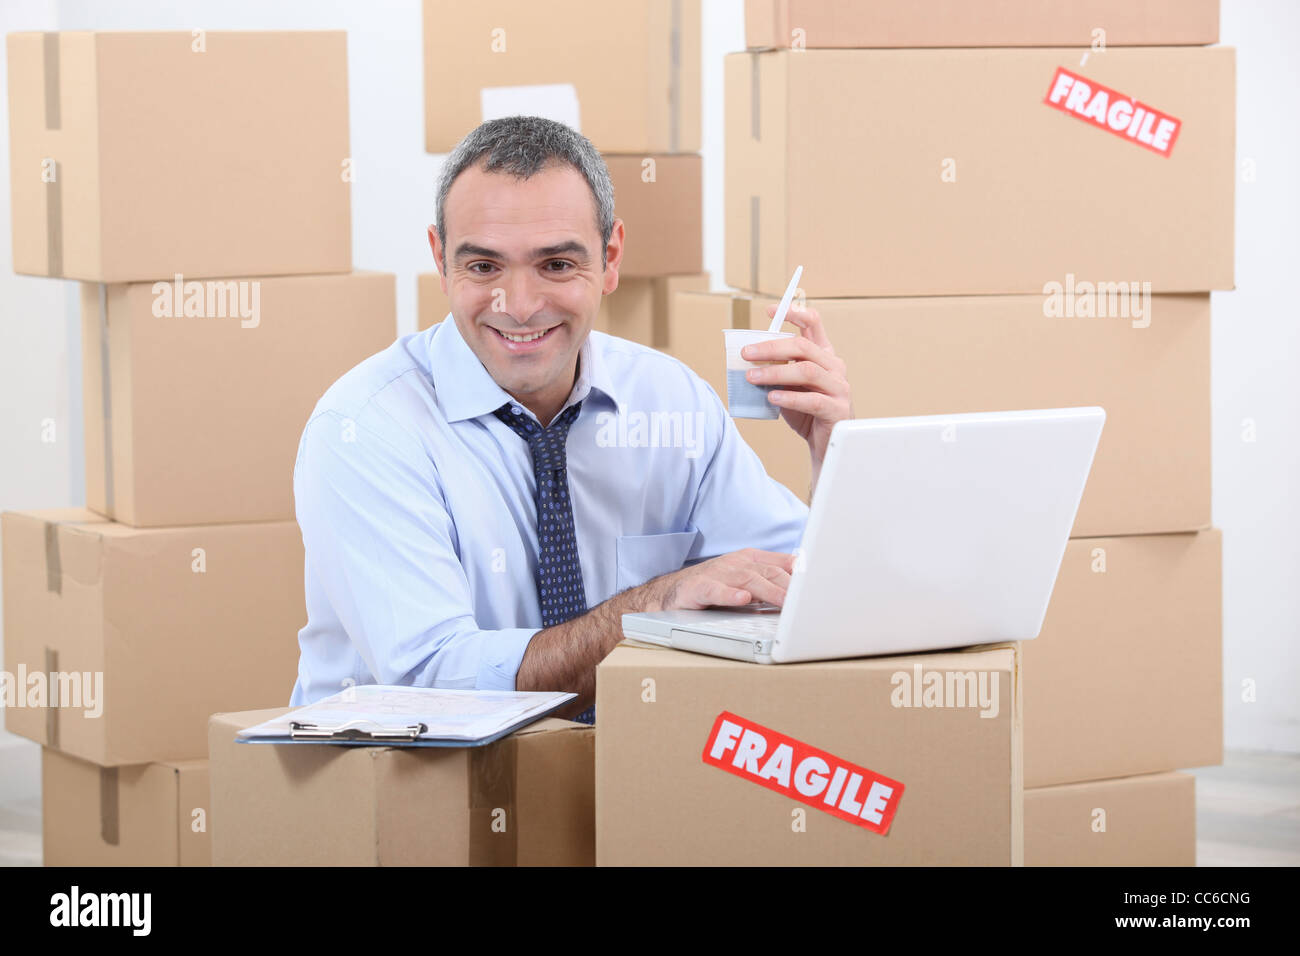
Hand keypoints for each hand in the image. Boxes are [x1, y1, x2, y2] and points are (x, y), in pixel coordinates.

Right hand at [641, 548, 795, 610]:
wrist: (673, 592)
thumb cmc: (714, 587)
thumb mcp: (746, 580)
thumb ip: (772, 580)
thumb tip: (803, 584)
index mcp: (750, 560)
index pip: (781, 564)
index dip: (801, 575)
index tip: (821, 585)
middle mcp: (736, 563)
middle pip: (769, 573)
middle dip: (790, 587)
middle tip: (809, 602)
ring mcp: (718, 574)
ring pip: (749, 581)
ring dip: (769, 592)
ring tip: (786, 602)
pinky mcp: (699, 588)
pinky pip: (717, 590)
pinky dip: (730, 595)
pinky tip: (742, 600)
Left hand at [742, 305, 852, 487]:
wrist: (825, 444)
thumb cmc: (805, 412)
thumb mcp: (789, 386)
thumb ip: (777, 370)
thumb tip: (747, 359)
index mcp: (824, 355)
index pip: (813, 324)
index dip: (794, 313)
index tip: (768, 310)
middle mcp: (834, 367)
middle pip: (802, 347)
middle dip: (771, 347)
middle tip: (746, 353)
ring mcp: (839, 387)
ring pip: (806, 371)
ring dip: (775, 372)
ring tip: (752, 377)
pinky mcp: (837, 409)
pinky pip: (812, 400)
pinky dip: (789, 398)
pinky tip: (771, 398)